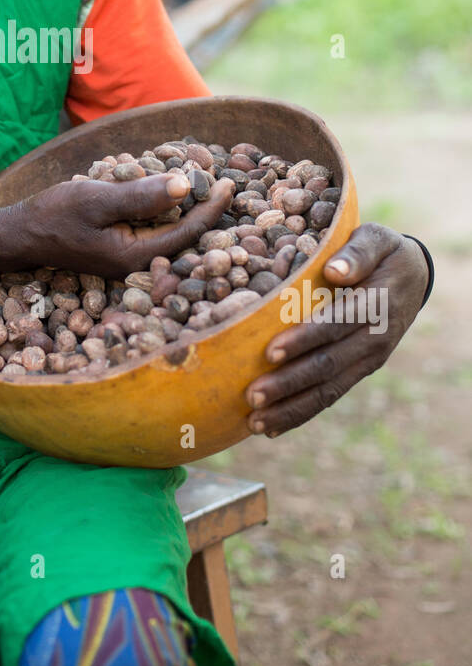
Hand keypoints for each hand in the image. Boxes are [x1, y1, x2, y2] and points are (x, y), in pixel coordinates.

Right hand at [7, 173, 234, 279]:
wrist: (21, 234)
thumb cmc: (55, 215)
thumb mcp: (97, 200)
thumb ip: (141, 196)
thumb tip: (185, 185)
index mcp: (136, 256)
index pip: (188, 232)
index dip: (211, 207)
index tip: (229, 183)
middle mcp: (138, 263)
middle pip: (186, 237)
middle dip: (206, 209)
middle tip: (226, 182)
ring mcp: (130, 258)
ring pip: (172, 232)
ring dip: (188, 208)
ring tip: (206, 184)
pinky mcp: (122, 248)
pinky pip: (155, 230)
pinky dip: (167, 211)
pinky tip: (172, 193)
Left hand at [245, 223, 429, 437]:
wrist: (414, 276)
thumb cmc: (383, 251)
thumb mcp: (377, 238)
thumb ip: (358, 252)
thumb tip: (336, 271)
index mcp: (375, 304)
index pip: (336, 324)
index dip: (304, 339)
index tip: (271, 352)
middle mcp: (373, 339)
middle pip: (328, 365)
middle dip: (289, 383)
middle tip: (252, 396)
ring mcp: (367, 360)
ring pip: (328, 390)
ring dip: (291, 407)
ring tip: (256, 423)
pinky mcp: (359, 370)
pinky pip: (330, 395)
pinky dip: (301, 413)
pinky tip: (271, 427)